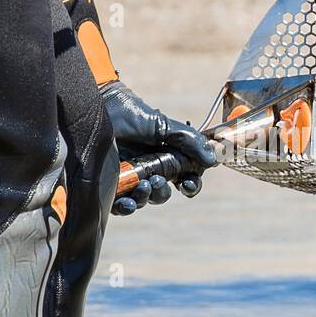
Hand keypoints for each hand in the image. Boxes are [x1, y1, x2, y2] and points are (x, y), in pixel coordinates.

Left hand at [101, 80, 216, 215]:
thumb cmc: (132, 115)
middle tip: (157, 180)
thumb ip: (189, 141)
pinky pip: (121, 206)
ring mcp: (128, 179)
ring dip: (147, 197)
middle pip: (163, 194)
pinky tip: (127, 200)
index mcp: (165, 158)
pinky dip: (127, 207)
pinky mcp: (109, 186)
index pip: (184, 178)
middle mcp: (148, 171)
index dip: (191, 185)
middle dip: (163, 192)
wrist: (101, 109)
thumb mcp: (164, 126)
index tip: (189, 184)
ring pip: (144, 201)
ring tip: (142, 185)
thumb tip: (214, 158)